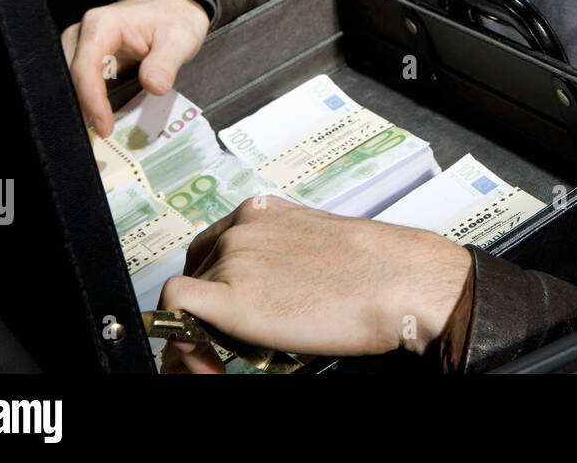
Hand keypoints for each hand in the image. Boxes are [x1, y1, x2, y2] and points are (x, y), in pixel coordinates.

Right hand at [61, 0, 209, 135]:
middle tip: (94, 141)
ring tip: (93, 136)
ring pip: (68, 81)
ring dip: (79, 107)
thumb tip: (153, 86)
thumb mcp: (180, 39)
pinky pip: (79, 82)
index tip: (104, 128)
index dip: (91, 101)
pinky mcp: (87, 58)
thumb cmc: (175, 19)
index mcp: (102, 25)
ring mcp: (82, 46)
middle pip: (68, 77)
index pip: (85, 68)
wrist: (174, 7)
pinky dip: (87, 102)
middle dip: (78, 109)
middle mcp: (84, 34)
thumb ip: (165, 63)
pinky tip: (97, 122)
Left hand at [158, 196, 472, 373]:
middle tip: (223, 349)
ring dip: (195, 334)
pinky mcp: (232, 296)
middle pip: (195, 274)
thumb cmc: (379, 271)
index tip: (219, 315)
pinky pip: (174, 315)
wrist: (402, 282)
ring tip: (223, 363)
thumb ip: (281, 258)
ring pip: (183, 299)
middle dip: (202, 315)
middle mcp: (242, 227)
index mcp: (264, 211)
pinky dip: (180, 343)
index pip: (211, 248)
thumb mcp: (320, 249)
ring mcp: (234, 257)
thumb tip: (265, 293)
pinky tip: (208, 364)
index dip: (210, 287)